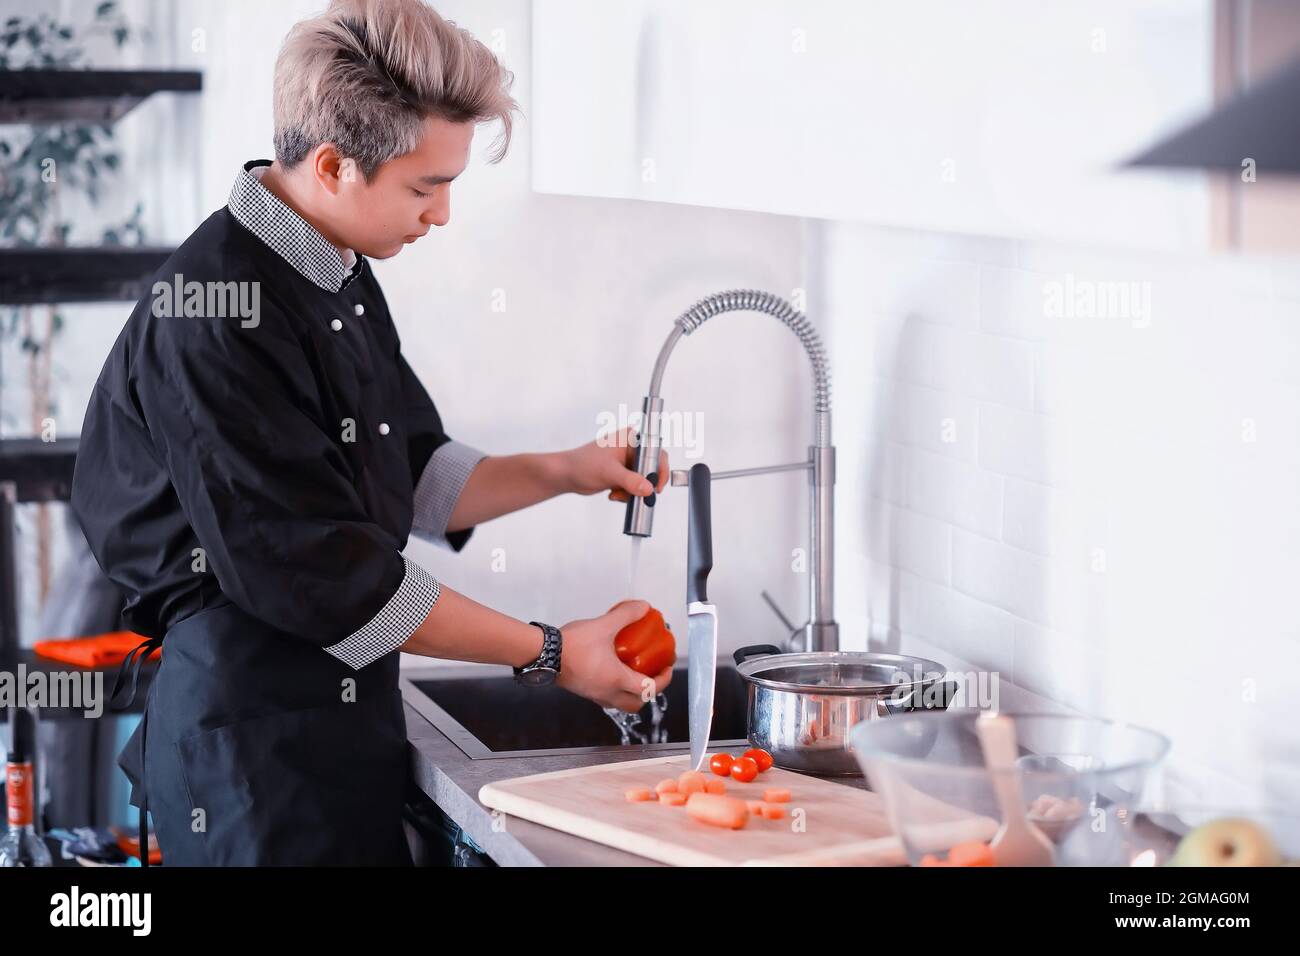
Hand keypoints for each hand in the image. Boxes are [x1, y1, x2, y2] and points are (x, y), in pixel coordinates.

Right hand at [556, 599, 672, 711]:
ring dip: (632, 692)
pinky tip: (612, 668)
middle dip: (649, 691)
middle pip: (636, 704)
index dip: (664, 679)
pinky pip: (606, 696)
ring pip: (621, 703)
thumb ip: (625, 615)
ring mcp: (594, 694)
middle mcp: (607, 693)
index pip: (649, 689)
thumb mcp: (604, 625)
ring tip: (634, 671)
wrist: (542, 653)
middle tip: (653, 673)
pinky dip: (616, 688)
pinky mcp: (584, 691)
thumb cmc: (572, 644)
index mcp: (616, 680)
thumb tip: (643, 607)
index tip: (667, 667)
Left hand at [560, 426, 668, 502]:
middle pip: (651, 469)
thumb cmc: (583, 464)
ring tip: (617, 494)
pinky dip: (626, 493)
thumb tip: (649, 489)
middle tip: (635, 494)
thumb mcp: (609, 473)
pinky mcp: (623, 472)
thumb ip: (630, 481)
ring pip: (643, 480)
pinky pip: (634, 485)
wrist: (566, 474)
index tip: (656, 487)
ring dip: (633, 492)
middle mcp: (632, 448)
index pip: (657, 453)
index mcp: (632, 438)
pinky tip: (613, 493)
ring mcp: (627, 461)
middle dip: (643, 485)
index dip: (659, 471)